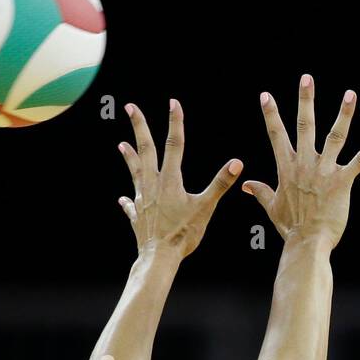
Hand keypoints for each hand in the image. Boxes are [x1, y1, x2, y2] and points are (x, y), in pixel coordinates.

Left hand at [118, 99, 241, 258]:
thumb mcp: (205, 208)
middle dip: (139, 127)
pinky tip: (124, 199)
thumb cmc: (183, 234)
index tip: (173, 103)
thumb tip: (237, 164)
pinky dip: (128, 201)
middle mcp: (153, 185)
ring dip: (130, 157)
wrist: (159, 257)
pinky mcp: (137, 217)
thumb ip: (220, 184)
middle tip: (131, 107)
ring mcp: (142, 200)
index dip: (175, 123)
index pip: (175, 145)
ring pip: (135, 173)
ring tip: (122, 145)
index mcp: (170, 180)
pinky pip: (132, 205)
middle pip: (145, 149)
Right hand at [243, 75, 359, 249]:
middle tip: (307, 78)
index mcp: (287, 167)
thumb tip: (245, 184)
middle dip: (305, 100)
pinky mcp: (343, 181)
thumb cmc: (290, 228)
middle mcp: (305, 163)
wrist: (307, 243)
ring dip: (344, 113)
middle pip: (305, 125)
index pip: (276, 135)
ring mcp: (325, 170)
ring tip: (350, 93)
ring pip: (336, 135)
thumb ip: (260, 191)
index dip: (271, 114)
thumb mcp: (272, 207)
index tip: (266, 95)